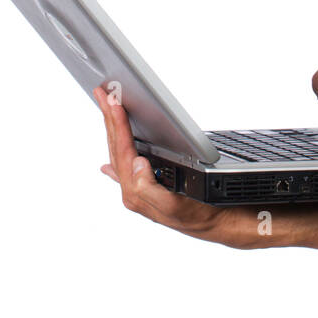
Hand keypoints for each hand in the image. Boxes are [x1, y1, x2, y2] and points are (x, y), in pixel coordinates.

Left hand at [93, 86, 264, 249]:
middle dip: (108, 118)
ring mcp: (137, 188)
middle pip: (115, 147)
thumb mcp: (175, 205)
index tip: (113, 101)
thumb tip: (136, 165)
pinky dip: (118, 153)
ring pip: (119, 152)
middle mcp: (132, 189)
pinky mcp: (146, 187)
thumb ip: (150, 189)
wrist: (216, 224)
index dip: (117, 123)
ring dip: (111, 128)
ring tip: (106, 108)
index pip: (123, 149)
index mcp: (136, 191)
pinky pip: (125, 165)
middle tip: (101, 93)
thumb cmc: (199, 213)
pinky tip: (108, 162)